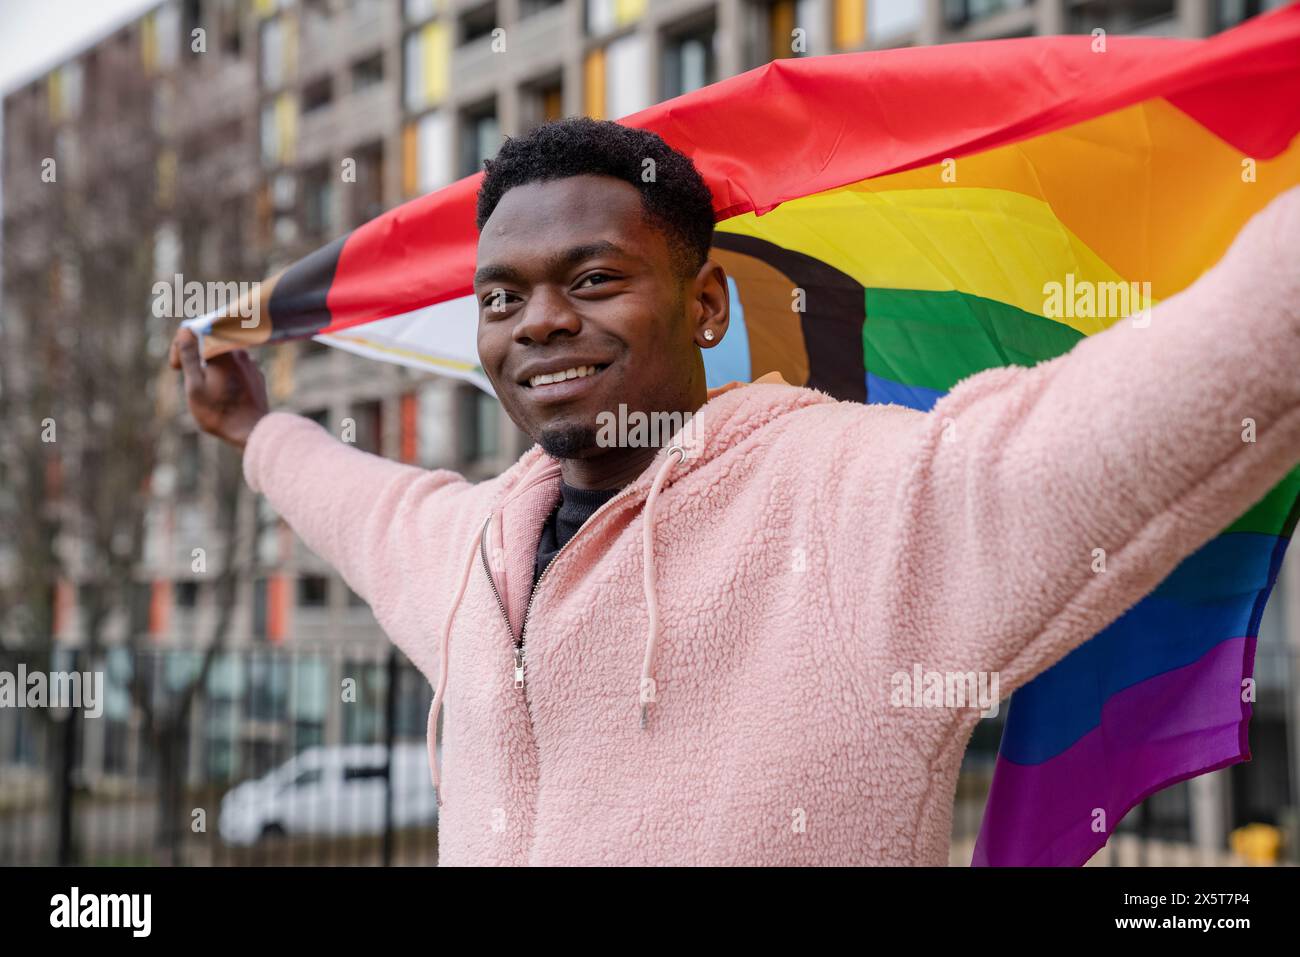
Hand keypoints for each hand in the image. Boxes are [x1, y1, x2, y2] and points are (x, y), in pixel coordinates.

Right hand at [168, 328, 269, 449]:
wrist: (251, 432)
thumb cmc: (219, 413)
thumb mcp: (195, 386)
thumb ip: (189, 356)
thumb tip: (184, 330)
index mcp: (223, 352)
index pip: (195, 332)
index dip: (180, 346)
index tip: (176, 367)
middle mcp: (240, 353)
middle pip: (210, 342)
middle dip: (194, 356)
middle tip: (185, 375)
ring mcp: (251, 364)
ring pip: (223, 356)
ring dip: (210, 366)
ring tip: (206, 390)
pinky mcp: (257, 376)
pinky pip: (236, 367)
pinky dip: (225, 374)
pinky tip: (223, 393)